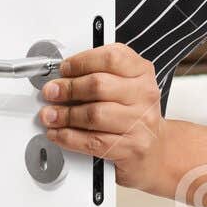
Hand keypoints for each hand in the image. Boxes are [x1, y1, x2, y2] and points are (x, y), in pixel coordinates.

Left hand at [39, 42, 167, 191]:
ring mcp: (140, 122)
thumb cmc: (134, 112)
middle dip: (68, 88)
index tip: (64, 69)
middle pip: (99, 85)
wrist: (156, 149)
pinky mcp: (131, 147)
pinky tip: (58, 133)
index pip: (111, 58)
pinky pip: (93, 141)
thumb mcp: (125, 84)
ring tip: (50, 115)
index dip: (82, 62)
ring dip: (65, 115)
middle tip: (51, 92)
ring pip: (94, 115)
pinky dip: (69, 137)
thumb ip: (99, 73)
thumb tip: (62, 76)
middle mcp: (144, 95)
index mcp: (142, 72)